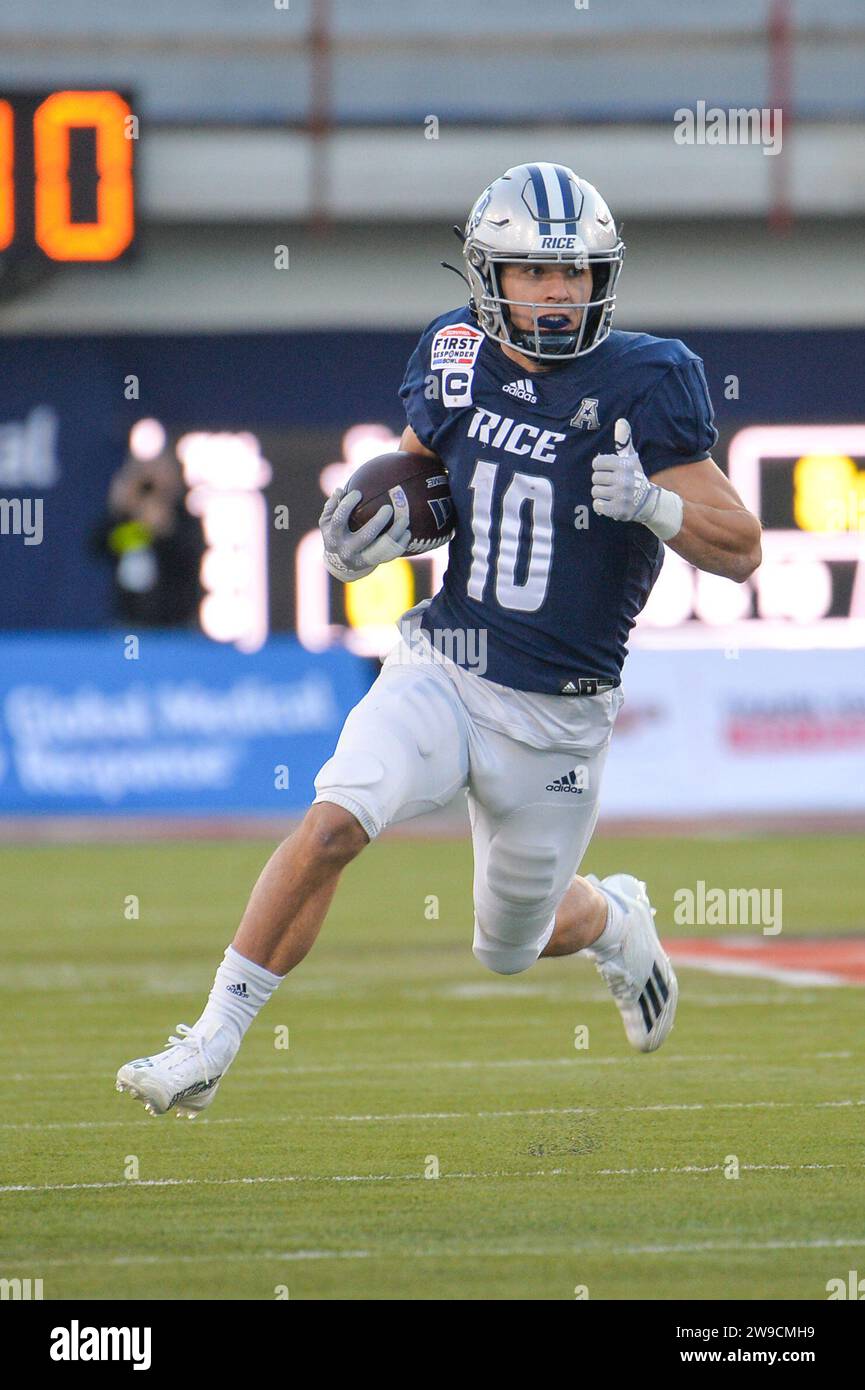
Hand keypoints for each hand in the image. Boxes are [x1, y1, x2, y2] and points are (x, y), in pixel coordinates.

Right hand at [319, 485, 410, 581]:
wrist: (339, 565)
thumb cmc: (335, 534)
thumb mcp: (327, 523)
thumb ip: (332, 506)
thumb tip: (340, 490)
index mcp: (334, 536)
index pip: (339, 519)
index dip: (347, 505)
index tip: (358, 493)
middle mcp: (347, 550)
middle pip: (365, 536)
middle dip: (378, 522)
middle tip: (388, 508)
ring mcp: (361, 559)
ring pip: (382, 548)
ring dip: (395, 533)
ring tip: (405, 519)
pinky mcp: (372, 563)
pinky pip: (389, 554)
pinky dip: (400, 544)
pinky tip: (407, 533)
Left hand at [591, 418, 682, 539]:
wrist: (647, 502)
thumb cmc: (634, 477)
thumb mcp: (631, 458)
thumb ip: (623, 441)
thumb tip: (621, 421)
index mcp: (625, 465)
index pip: (597, 463)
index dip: (601, 468)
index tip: (610, 471)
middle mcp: (624, 480)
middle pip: (595, 478)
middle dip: (601, 482)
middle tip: (613, 484)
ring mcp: (621, 496)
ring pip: (595, 492)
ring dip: (601, 494)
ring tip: (613, 494)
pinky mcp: (618, 510)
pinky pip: (597, 505)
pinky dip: (601, 506)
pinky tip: (610, 503)